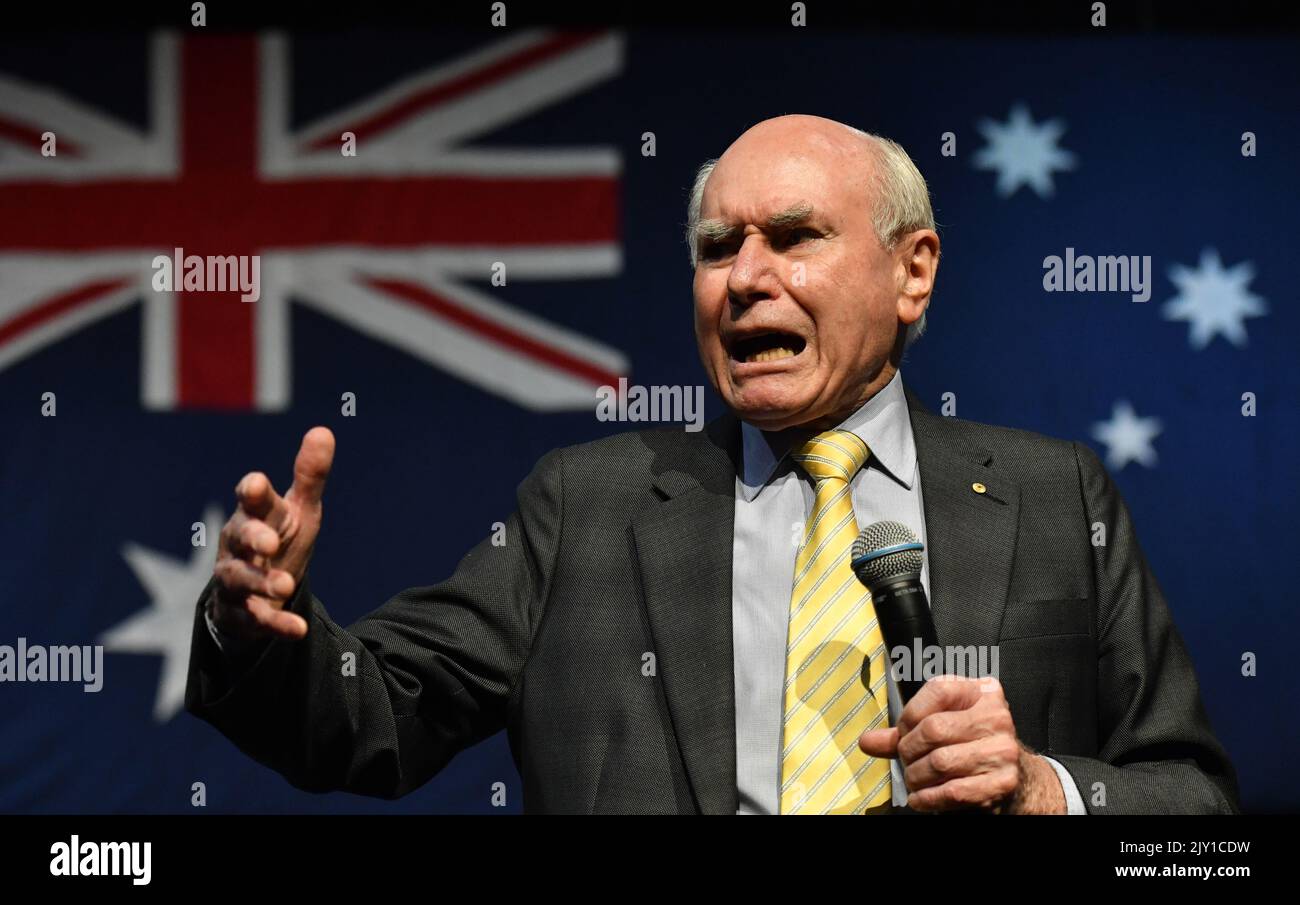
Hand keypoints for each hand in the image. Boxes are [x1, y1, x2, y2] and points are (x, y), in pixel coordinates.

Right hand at [210, 427, 334, 642]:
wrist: (255, 589)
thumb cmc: (277, 536)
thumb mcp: (298, 509)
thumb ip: (309, 476)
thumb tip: (324, 430)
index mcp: (254, 514)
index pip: (249, 499)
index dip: (251, 492)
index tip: (255, 485)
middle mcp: (238, 545)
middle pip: (238, 537)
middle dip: (252, 537)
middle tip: (270, 542)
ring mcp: (237, 579)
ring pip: (240, 579)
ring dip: (260, 581)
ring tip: (285, 585)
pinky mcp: (243, 613)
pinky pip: (257, 619)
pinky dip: (276, 623)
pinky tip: (297, 629)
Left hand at [858, 675, 1065, 813]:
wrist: (1015, 777)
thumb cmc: (970, 745)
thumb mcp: (941, 726)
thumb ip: (904, 732)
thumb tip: (867, 741)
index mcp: (981, 691)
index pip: (937, 690)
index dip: (910, 714)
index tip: (903, 733)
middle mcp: (996, 716)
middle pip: (934, 729)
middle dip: (909, 750)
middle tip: (906, 761)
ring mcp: (1003, 749)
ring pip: (940, 762)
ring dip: (916, 777)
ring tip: (913, 780)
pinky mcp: (1003, 781)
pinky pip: (953, 791)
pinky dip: (928, 798)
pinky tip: (920, 798)